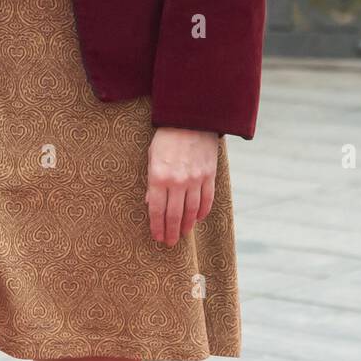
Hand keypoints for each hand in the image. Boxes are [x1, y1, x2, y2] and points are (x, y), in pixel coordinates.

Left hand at [145, 128, 218, 246]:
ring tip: (182, 233)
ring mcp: (195, 179)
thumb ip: (152, 182)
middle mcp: (177, 181)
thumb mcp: (152, 156)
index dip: (157, 226)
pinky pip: (207, 199)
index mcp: (159, 176)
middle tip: (170, 242)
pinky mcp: (209, 175)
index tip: (157, 237)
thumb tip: (151, 203)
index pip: (157, 210)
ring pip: (191, 211)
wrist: (191, 117)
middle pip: (174, 215)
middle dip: (171, 231)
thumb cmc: (167, 136)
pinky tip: (197, 218)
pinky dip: (202, 212)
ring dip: (186, 225)